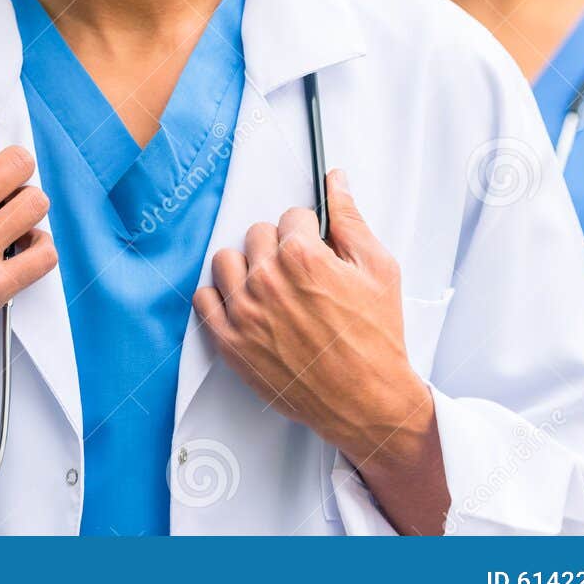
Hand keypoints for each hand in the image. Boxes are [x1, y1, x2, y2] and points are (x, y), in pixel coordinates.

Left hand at [192, 170, 434, 469]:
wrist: (366, 400)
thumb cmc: (375, 339)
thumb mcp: (379, 270)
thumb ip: (351, 220)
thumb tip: (336, 183)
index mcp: (302, 257)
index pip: (291, 216)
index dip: (309, 232)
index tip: (316, 249)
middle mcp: (266, 279)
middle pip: (257, 234)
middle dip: (279, 247)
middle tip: (299, 273)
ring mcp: (244, 311)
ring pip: (226, 260)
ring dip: (246, 267)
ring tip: (271, 287)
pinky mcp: (230, 341)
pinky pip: (204, 299)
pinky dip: (221, 298)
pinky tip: (246, 305)